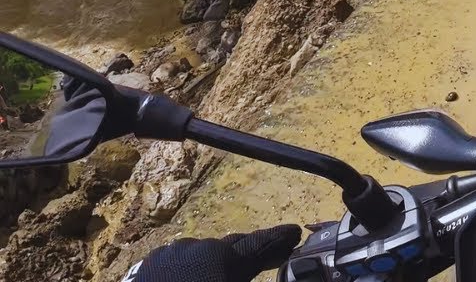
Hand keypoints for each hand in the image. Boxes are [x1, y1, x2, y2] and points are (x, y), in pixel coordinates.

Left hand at [121, 225, 300, 281]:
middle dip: (251, 252)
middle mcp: (195, 247)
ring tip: (226, 275)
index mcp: (220, 256)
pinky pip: (179, 263)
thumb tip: (286, 277)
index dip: (280, 238)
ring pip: (203, 254)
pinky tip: (195, 279)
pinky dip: (192, 270)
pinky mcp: (146, 266)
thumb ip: (250, 272)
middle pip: (231, 247)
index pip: (259, 243)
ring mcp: (167, 255)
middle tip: (271, 256)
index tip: (295, 231)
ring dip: (217, 263)